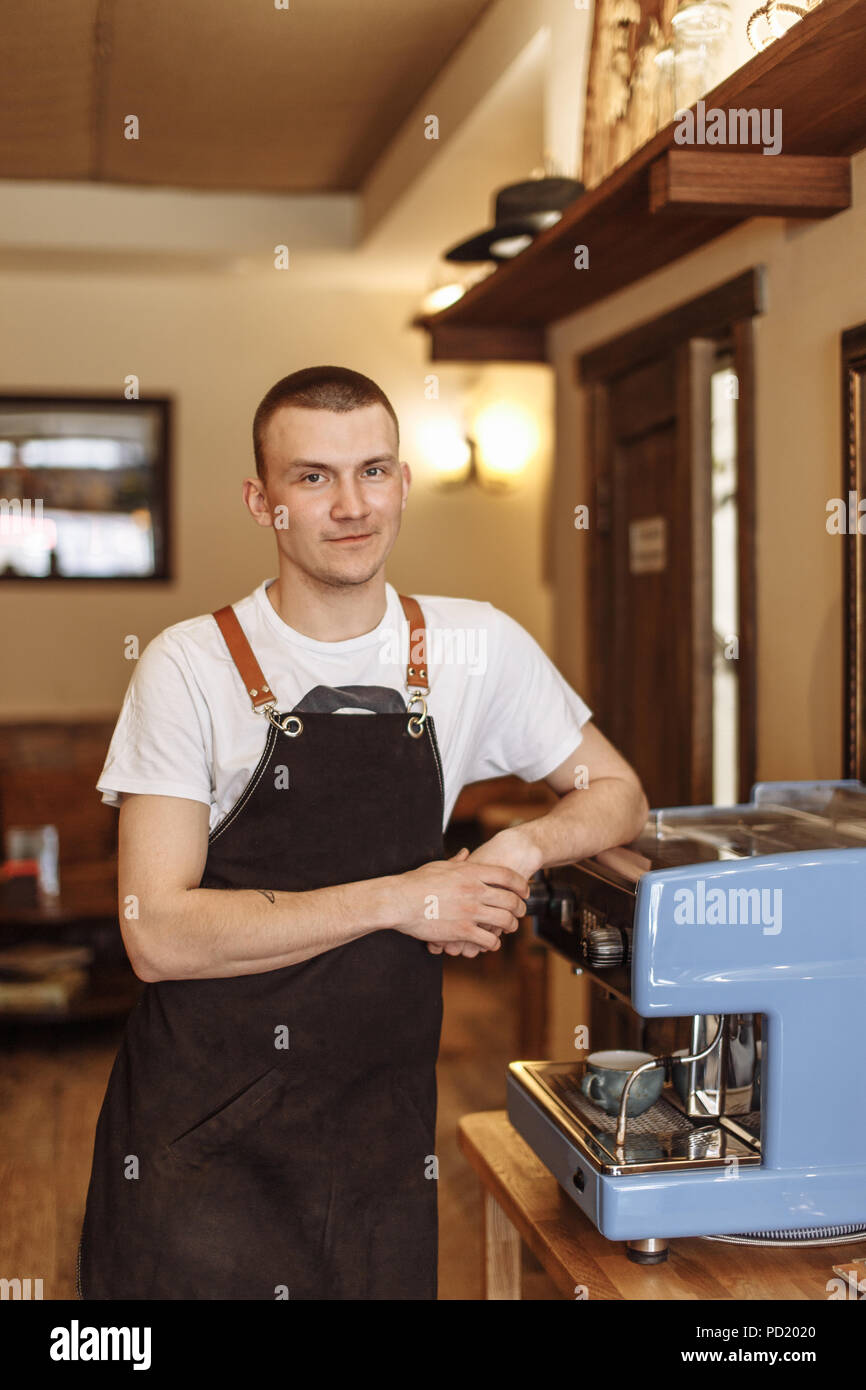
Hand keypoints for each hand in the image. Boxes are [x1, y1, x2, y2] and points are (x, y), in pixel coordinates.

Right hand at [426, 828, 543, 956]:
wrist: (399, 901)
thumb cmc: (416, 882)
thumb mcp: (439, 865)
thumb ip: (457, 861)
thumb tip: (465, 853)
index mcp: (471, 872)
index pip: (507, 876)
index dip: (520, 884)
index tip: (524, 890)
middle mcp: (475, 890)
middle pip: (510, 899)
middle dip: (519, 907)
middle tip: (520, 911)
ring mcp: (470, 911)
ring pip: (504, 921)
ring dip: (510, 925)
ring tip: (509, 927)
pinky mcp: (462, 931)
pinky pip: (488, 939)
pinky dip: (493, 942)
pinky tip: (491, 943)